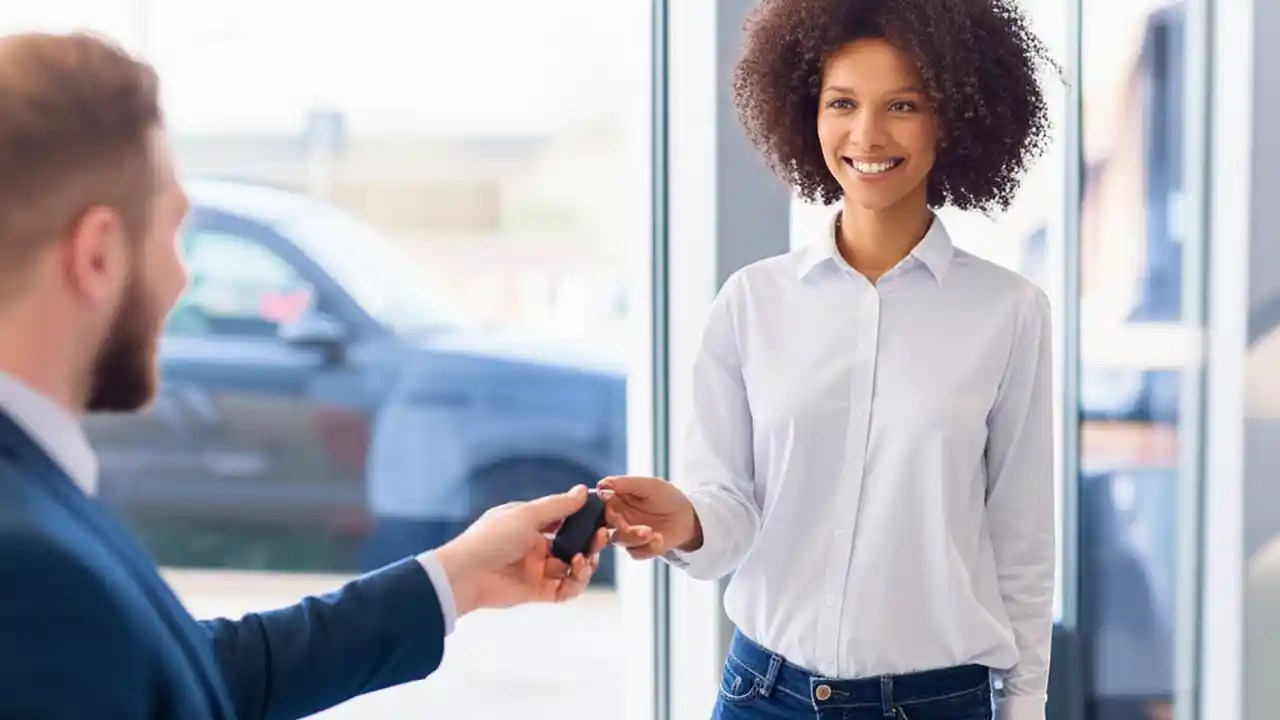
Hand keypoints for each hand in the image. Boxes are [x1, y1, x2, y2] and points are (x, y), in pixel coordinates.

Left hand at [434, 486, 607, 616]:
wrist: (465, 574)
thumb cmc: (491, 539)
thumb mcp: (526, 514)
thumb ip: (558, 506)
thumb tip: (582, 491)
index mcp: (530, 523)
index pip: (564, 519)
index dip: (583, 519)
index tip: (601, 516)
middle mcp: (535, 545)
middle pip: (573, 544)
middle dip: (590, 542)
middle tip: (600, 537)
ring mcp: (537, 569)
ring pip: (573, 568)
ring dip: (585, 563)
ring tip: (584, 558)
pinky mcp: (537, 591)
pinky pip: (565, 589)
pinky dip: (576, 583)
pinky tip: (577, 572)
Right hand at [597, 476, 700, 559]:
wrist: (689, 517)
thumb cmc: (667, 497)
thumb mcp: (648, 485)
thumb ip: (625, 484)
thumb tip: (601, 486)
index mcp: (616, 501)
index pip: (597, 505)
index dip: (598, 508)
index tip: (609, 507)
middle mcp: (618, 519)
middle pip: (603, 525)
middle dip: (616, 524)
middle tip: (624, 522)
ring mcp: (628, 535)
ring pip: (619, 540)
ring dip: (633, 536)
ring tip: (650, 532)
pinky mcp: (639, 549)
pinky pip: (634, 552)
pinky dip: (647, 547)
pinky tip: (659, 539)